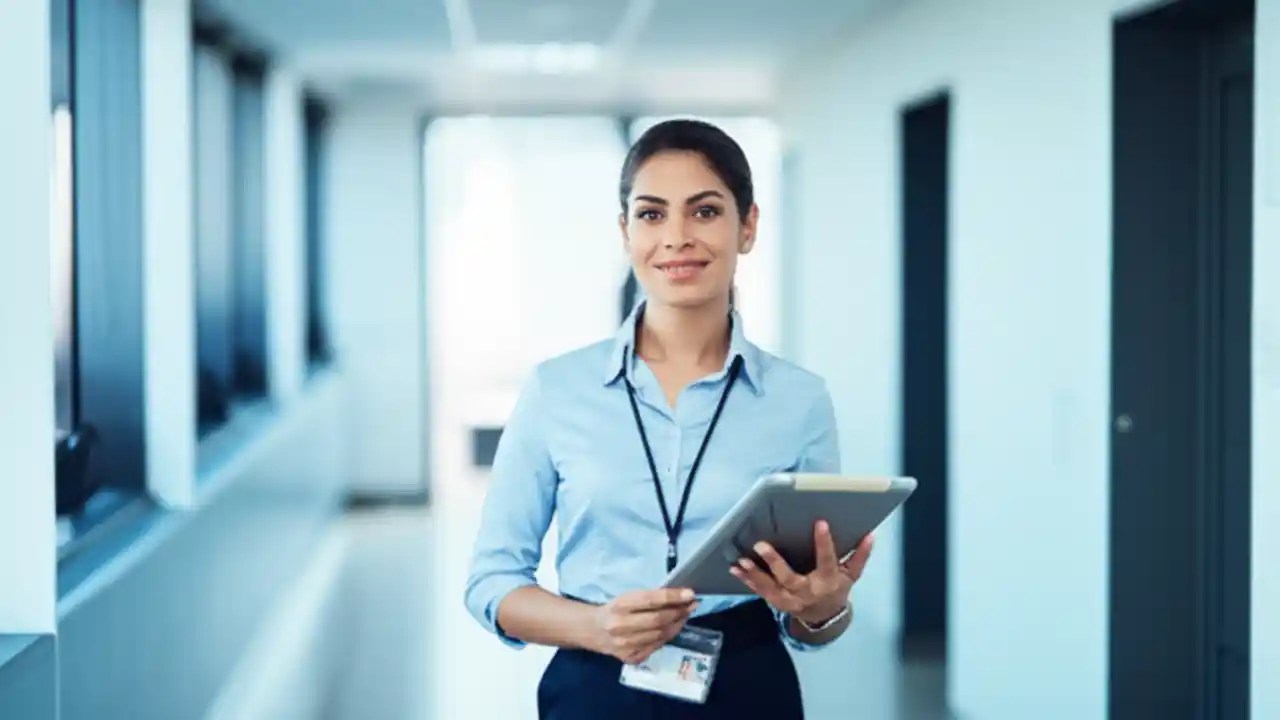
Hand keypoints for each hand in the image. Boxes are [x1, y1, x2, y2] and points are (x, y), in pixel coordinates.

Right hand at [587, 588, 696, 664]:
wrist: (594, 631)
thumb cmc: (615, 609)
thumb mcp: (627, 597)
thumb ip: (650, 598)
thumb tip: (681, 596)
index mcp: (619, 605)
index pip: (651, 600)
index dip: (673, 597)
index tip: (691, 593)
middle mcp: (621, 626)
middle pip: (659, 620)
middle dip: (680, 611)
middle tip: (693, 605)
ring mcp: (626, 645)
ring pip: (660, 635)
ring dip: (677, 624)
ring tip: (685, 614)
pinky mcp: (630, 658)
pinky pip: (657, 646)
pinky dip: (668, 636)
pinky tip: (672, 628)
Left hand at [730, 522, 874, 625]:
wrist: (825, 618)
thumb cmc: (837, 589)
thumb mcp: (852, 575)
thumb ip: (860, 556)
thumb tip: (870, 535)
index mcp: (828, 581)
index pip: (827, 560)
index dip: (824, 543)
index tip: (820, 523)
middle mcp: (808, 592)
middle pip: (790, 578)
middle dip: (774, 563)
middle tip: (760, 545)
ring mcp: (791, 600)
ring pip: (771, 588)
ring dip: (755, 574)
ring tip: (741, 561)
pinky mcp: (779, 603)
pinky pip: (762, 593)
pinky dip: (748, 582)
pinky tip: (736, 569)